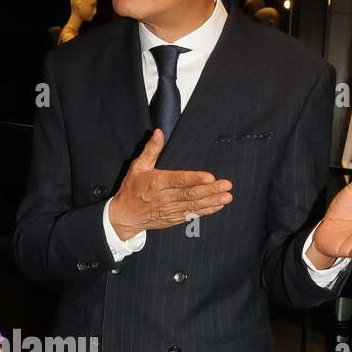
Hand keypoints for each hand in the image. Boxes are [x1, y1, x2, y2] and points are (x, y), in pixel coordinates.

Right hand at [107, 127, 232, 238]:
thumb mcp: (138, 167)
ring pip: (194, 205)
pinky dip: (206, 211)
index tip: (210, 177)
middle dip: (210, 190)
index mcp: (158, 182)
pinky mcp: (174, 219)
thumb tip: (159, 133)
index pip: (179, 179)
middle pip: (191, 193)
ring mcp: (170, 209)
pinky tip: (217, 206)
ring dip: (212, 201)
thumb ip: (151, 150)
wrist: (124, 216)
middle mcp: (165, 197)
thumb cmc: (131, 190)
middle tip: (226, 185)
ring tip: (226, 196)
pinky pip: (192, 214)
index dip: (195, 179)